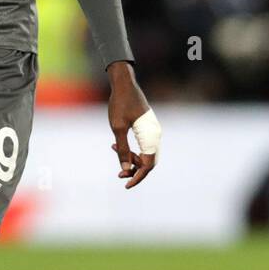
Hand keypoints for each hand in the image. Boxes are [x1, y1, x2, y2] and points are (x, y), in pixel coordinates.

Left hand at [106, 60, 157, 189]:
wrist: (124, 84)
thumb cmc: (120, 104)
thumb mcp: (117, 128)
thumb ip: (122, 150)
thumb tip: (125, 170)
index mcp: (150, 136)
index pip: (148, 165)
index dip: (138, 177)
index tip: (126, 185)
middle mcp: (155, 135)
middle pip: (149, 161)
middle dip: (134, 170)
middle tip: (118, 174)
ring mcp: (153, 131)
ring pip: (146, 154)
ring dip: (131, 159)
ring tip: (113, 151)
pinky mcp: (147, 128)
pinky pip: (143, 145)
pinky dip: (131, 150)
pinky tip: (115, 146)